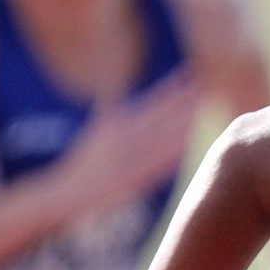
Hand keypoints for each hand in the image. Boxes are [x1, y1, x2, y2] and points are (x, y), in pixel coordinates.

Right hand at [58, 73, 200, 223]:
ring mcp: (125, 160)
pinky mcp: (128, 181)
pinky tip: (188, 145)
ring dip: (182, 124)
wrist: (62, 195)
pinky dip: (170, 154)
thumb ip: (112, 111)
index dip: (171, 90)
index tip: (191, 74)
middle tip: (207, 83)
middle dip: (183, 102)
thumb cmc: (85, 162)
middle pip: (158, 117)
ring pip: (159, 138)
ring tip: (204, 110)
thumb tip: (118, 88)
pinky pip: (154, 166)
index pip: (150, 105)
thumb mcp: (98, 132)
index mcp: (117, 126)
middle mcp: (121, 140)